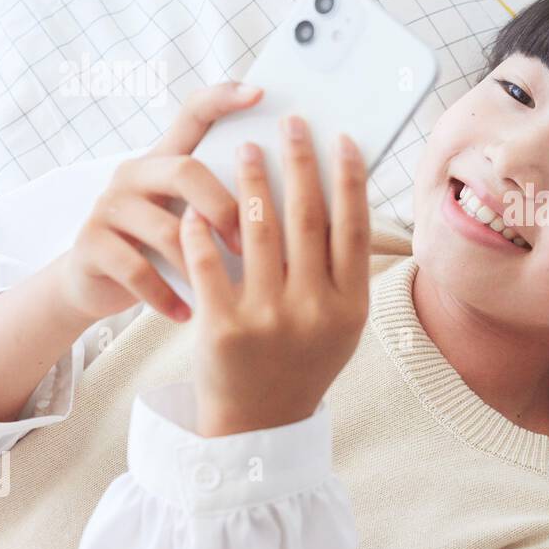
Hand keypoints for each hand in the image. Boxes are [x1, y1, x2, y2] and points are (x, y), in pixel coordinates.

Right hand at [53, 81, 262, 325]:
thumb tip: (303, 196)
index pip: (194, 112)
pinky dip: (167, 296)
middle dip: (226, 209)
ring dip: (201, 265)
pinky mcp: (90, 243)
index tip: (260, 92)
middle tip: (251, 246)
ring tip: (225, 292)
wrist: (98, 285)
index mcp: (169, 158)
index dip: (224, 98)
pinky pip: (136, 269)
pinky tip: (190, 316)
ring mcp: (110, 205)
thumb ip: (232, 201)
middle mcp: (136, 172)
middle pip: (186, 171)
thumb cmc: (168, 250)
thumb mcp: (198, 220)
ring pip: (165, 228)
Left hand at [179, 115, 371, 436]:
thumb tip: (341, 201)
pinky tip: (196, 204)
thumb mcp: (341, 325)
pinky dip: (201, 230)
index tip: (340, 138)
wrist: (259, 423)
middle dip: (300, 161)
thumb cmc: (304, 362)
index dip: (348, 178)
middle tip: (291, 124)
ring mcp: (269, 318)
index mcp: (350, 305)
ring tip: (246, 148)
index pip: (352, 226)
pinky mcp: (223, 327)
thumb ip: (343, 272)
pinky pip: (209, 264)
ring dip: (253, 180)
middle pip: (307, 217)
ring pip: (258, 229)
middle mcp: (314, 308)